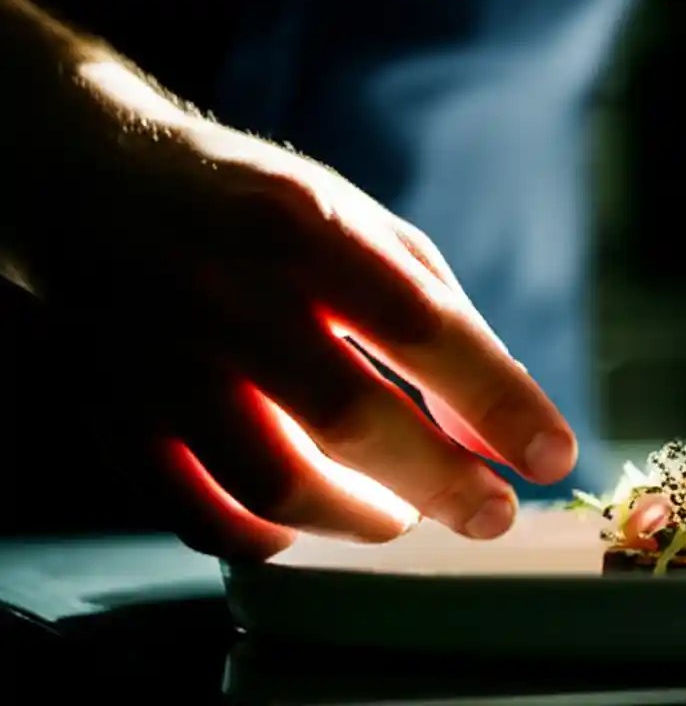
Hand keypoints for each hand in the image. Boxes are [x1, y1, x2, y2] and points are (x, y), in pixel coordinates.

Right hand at [2, 59, 576, 558]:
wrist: (99, 185)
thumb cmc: (260, 213)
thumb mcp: (360, 226)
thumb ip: (437, 318)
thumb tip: (499, 424)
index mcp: (305, 227)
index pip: (421, 325)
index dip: (497, 400)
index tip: (552, 455)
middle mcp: (228, 291)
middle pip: (350, 418)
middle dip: (441, 483)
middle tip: (491, 513)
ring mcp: (162, 359)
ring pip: (273, 484)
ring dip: (358, 519)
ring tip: (399, 512)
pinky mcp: (118, 412)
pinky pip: (197, 513)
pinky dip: (267, 535)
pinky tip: (306, 522)